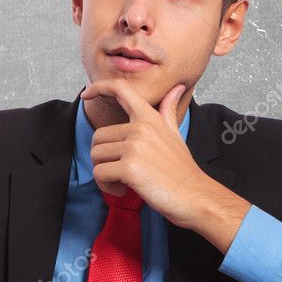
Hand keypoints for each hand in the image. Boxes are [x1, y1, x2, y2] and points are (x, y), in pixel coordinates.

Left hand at [82, 79, 206, 225]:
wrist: (195, 196)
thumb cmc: (182, 168)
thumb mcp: (175, 134)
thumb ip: (168, 110)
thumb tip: (176, 89)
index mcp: (149, 118)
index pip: (121, 88)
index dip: (99, 86)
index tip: (86, 93)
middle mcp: (140, 128)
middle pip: (98, 136)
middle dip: (103, 157)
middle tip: (121, 171)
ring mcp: (135, 147)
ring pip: (96, 156)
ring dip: (104, 173)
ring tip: (123, 181)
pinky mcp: (130, 167)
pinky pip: (99, 173)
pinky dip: (106, 186)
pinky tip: (123, 190)